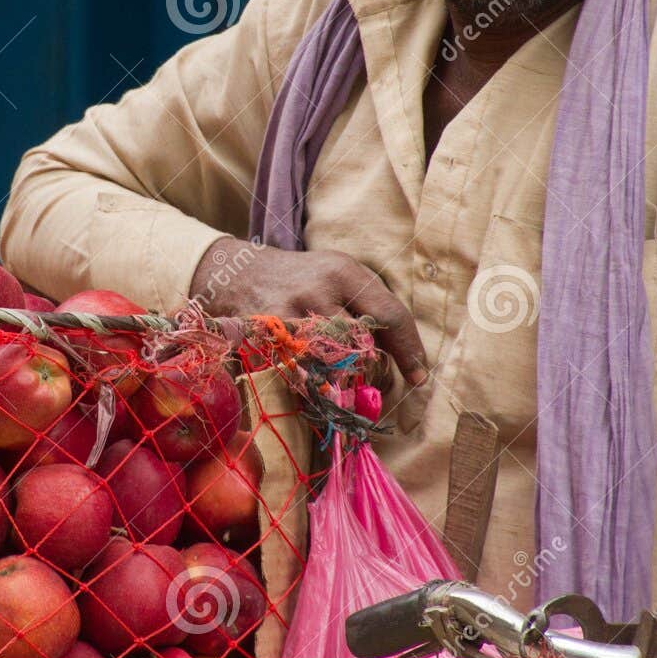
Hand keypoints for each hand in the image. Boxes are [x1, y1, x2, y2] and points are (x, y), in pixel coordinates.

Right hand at [189, 237, 428, 386]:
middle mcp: (316, 290)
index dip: (409, 350)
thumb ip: (372, 305)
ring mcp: (287, 314)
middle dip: (375, 371)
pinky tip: (315, 384)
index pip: (390, 314)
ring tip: (346, 385)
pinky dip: (312, 385)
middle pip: (364, 346)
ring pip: (333, 364)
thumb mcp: (339, 275)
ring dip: (345, 382)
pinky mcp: (264, 337)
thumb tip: (409, 357)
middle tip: (378, 385)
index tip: (419, 377)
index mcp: (343, 272)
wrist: (237, 272)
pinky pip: (299, 373)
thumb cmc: (301, 279)